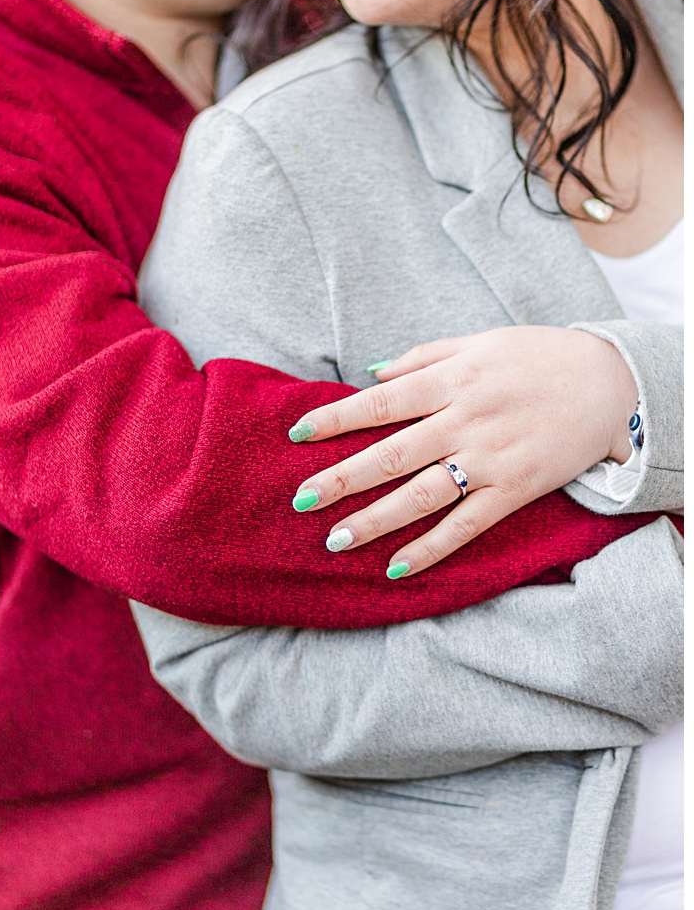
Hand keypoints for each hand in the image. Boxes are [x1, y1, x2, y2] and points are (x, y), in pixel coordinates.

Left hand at [286, 325, 638, 576]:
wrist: (613, 381)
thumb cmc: (537, 358)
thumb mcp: (477, 343)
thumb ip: (421, 359)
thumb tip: (370, 373)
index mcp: (451, 381)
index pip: (380, 403)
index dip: (336, 418)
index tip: (297, 434)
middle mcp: (466, 422)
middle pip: (392, 454)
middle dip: (343, 478)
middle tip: (301, 498)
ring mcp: (491, 459)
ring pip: (422, 495)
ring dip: (376, 520)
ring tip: (334, 540)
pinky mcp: (516, 489)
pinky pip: (467, 525)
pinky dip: (432, 547)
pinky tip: (397, 566)